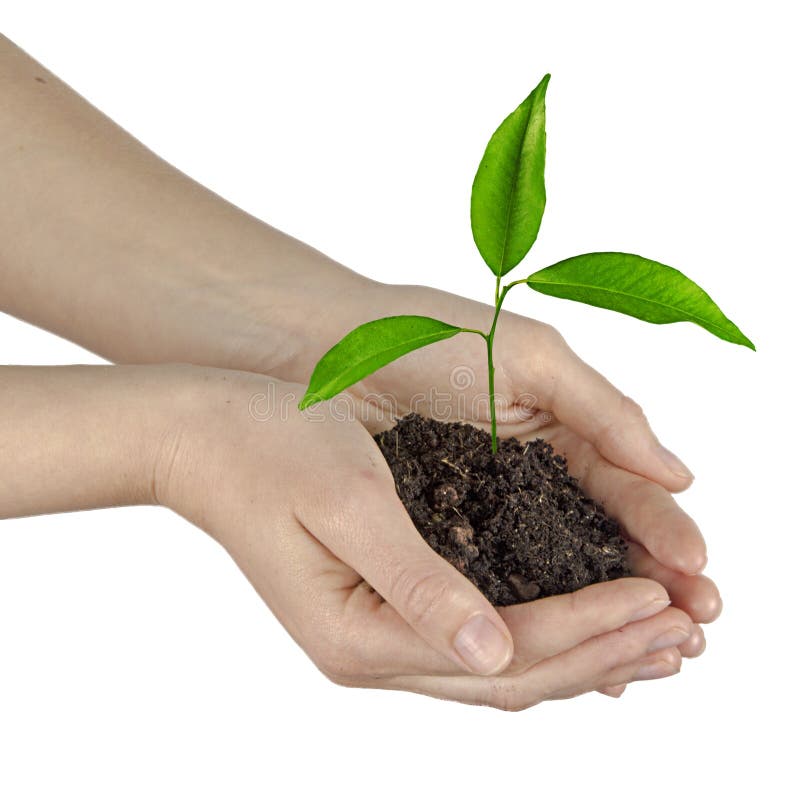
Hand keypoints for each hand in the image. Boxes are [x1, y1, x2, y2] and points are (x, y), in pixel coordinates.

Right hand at [155, 367, 698, 707]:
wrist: (207, 439)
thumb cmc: (269, 451)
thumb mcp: (347, 502)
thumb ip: (418, 582)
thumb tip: (495, 650)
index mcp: (358, 634)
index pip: (503, 650)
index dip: (587, 626)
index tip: (657, 596)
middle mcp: (370, 653)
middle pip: (511, 675)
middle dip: (602, 651)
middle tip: (683, 629)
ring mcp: (374, 636)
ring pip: (500, 668)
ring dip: (580, 651)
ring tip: (652, 637)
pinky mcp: (381, 607)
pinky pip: (478, 640)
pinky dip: (539, 633)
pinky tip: (579, 621)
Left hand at [333, 284, 721, 693]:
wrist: (337, 348)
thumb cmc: (431, 335)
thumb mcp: (531, 359)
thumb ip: (603, 411)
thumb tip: (679, 475)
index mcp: (566, 432)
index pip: (628, 492)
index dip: (665, 533)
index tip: (698, 577)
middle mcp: (536, 479)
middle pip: (604, 541)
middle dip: (651, 584)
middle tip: (694, 630)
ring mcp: (492, 510)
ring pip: (556, 571)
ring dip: (601, 612)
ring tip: (643, 658)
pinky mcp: (445, 534)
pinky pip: (495, 580)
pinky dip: (529, 614)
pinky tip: (561, 652)